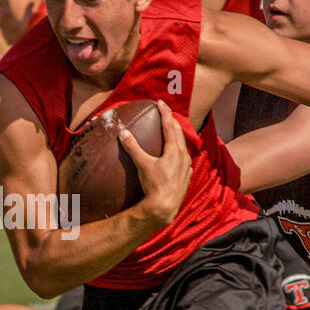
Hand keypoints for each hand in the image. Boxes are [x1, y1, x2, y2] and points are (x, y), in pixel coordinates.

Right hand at [120, 100, 191, 227]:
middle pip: (179, 133)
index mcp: (174, 150)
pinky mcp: (186, 176)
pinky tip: (175, 155)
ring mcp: (186, 167)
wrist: (164, 207)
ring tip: (171, 131)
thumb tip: (123, 133)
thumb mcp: (142, 165)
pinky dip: (179, 151)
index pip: (170, 126)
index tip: (161, 102)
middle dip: (172, 121)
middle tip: (166, 113)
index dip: (165, 113)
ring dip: (177, 136)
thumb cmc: (154, 185)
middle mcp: (183, 156)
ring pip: (183, 146)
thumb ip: (133, 148)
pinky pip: (184, 158)